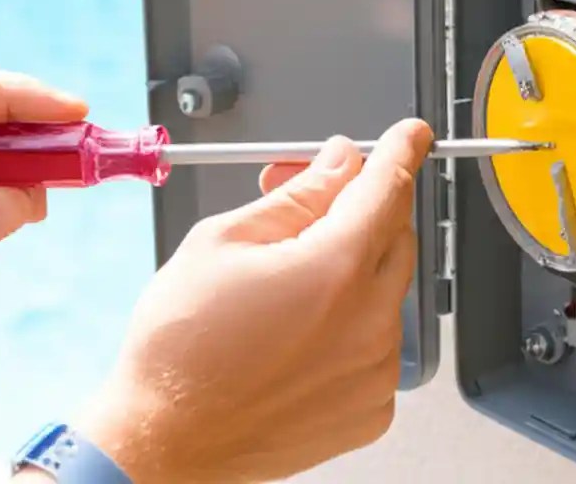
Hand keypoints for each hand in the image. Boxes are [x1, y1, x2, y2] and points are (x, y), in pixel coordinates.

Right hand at [76, 119, 432, 483]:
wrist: (165, 440)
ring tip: (284, 282)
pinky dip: (351, 324)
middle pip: (394, 235)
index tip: (410, 136)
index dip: (400, 151)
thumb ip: (296, 196)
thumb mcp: (222, 242)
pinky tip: (297, 330)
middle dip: (358, 207)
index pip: (389, 188)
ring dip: (351, 269)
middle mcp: (369, 323)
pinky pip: (379, 343)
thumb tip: (337, 165)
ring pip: (387, 291)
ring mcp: (375, 372)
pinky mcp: (371, 408)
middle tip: (305, 202)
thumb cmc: (180, 351)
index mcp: (334, 271)